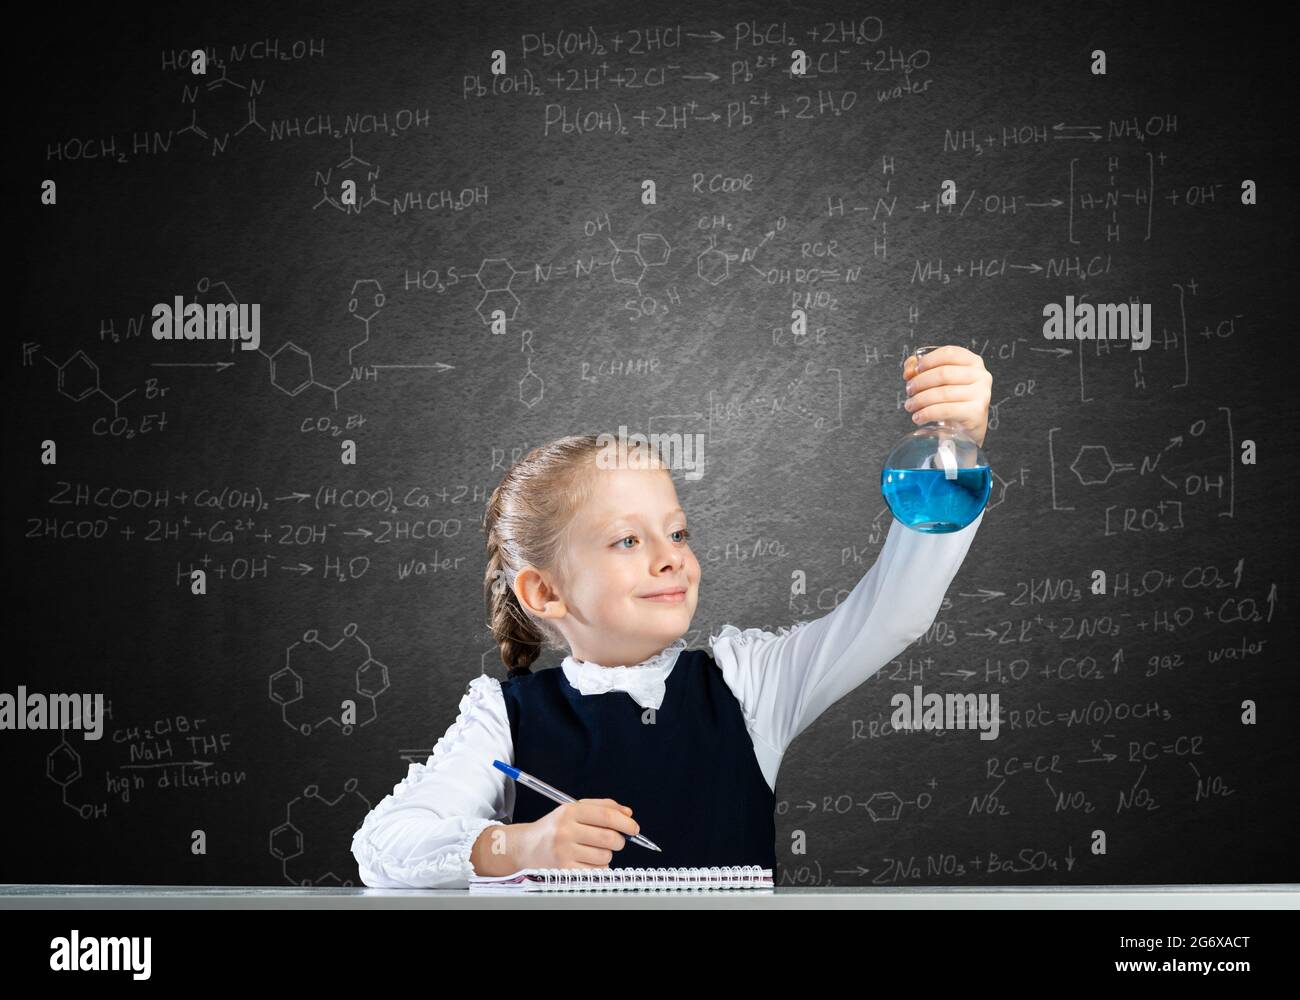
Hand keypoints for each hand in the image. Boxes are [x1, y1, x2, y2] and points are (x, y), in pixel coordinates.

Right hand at [515, 798, 639, 868]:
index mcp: (570, 812)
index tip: (634, 828)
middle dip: (619, 840)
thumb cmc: (554, 828)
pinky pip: (596, 870)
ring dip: (607, 854)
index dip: (625, 823)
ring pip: (605, 856)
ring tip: (593, 849)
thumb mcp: (574, 809)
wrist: (526, 846)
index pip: (606, 815)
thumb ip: (602, 806)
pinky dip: (598, 866)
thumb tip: (628, 814)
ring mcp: (564, 852)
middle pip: (609, 837)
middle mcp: (565, 831)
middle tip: (616, 840)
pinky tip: (586, 860)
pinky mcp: (565, 870)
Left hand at [902, 345, 991, 447]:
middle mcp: (981, 376)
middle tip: (909, 390)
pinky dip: (927, 413)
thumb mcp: (937, 381)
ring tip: (910, 405)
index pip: (949, 353)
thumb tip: (909, 370)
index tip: (915, 370)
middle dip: (920, 382)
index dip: (928, 360)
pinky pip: (946, 410)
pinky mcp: (976, 413)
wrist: (966, 428)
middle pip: (943, 373)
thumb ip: (920, 370)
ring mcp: (981, 394)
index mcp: (973, 362)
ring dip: (920, 400)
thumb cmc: (951, 400)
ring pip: (943, 393)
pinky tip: (918, 417)